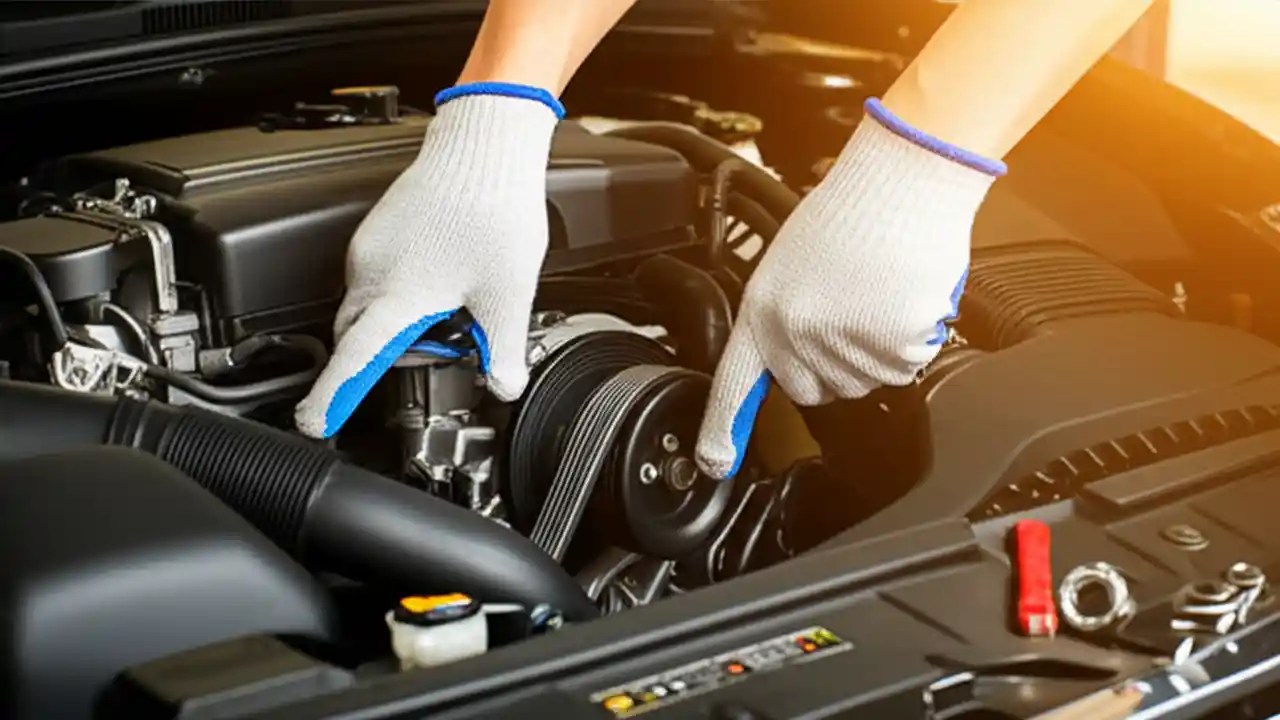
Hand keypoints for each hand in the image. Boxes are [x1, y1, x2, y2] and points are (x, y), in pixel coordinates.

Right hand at [296, 89, 561, 438]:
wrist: (485, 144)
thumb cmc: (491, 207)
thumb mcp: (507, 294)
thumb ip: (503, 350)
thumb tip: (504, 383)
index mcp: (395, 295)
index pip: (352, 360)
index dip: (332, 396)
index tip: (314, 420)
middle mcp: (371, 272)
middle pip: (356, 337)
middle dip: (381, 359)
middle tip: (428, 360)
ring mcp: (371, 247)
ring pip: (368, 305)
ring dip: (395, 323)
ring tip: (450, 315)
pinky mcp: (380, 230)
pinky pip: (376, 277)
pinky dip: (399, 293)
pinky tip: (442, 283)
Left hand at [694, 98, 1005, 478]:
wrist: (904, 180)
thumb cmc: (855, 210)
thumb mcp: (793, 263)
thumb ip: (786, 314)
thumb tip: (794, 354)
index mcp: (763, 307)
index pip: (735, 380)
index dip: (722, 426)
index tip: (715, 460)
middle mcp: (795, 331)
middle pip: (816, 392)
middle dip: (835, 367)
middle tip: (853, 312)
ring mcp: (842, 341)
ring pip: (865, 382)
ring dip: (879, 350)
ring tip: (879, 292)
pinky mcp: (890, 344)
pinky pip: (905, 367)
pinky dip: (913, 342)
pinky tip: (904, 298)